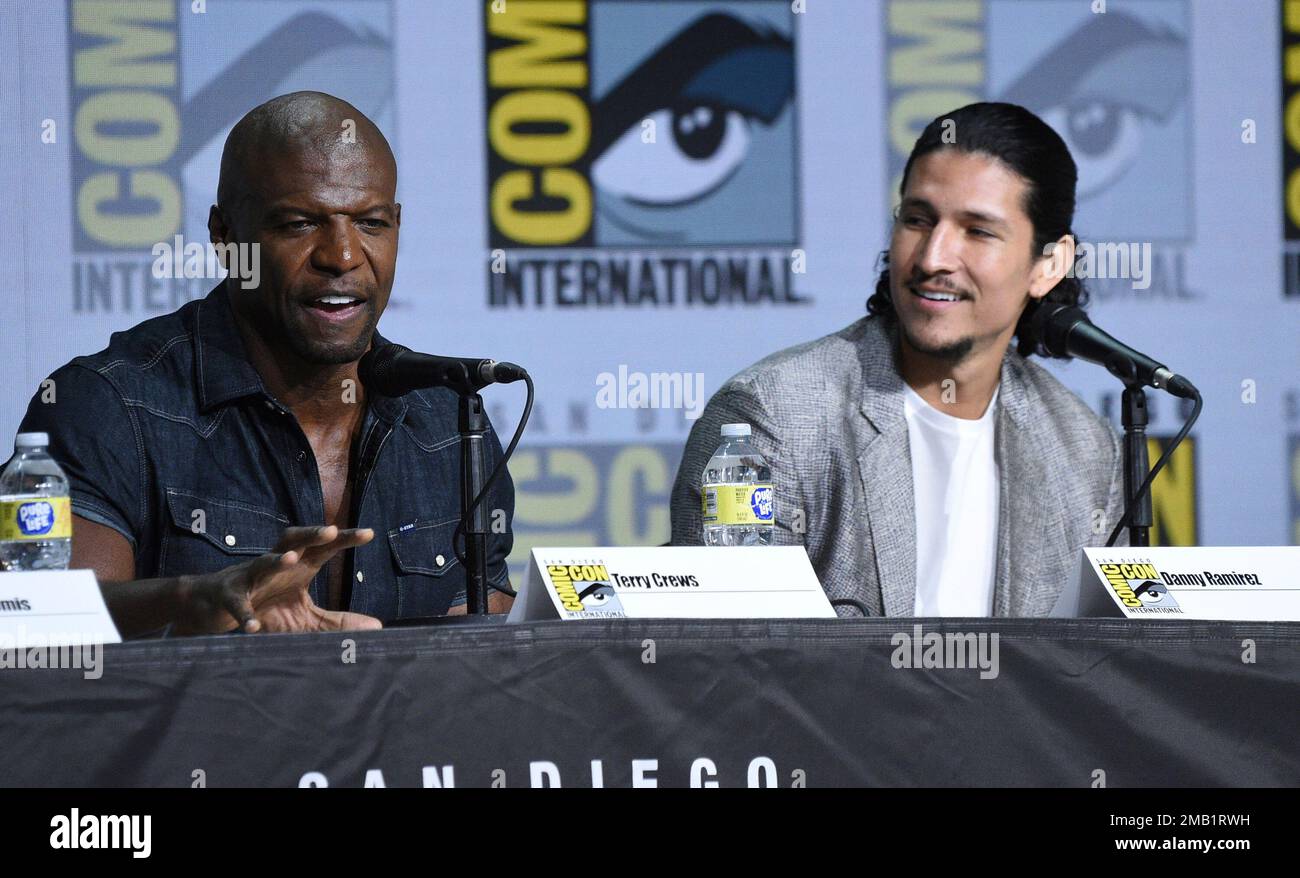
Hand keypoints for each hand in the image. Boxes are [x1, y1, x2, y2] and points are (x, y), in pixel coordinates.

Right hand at [173, 526, 379, 634]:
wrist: (215, 607)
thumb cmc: (266, 608)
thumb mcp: (305, 618)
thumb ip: (338, 622)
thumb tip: (377, 628)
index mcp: (298, 566)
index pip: (324, 547)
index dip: (344, 539)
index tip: (369, 533)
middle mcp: (275, 565)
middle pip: (294, 541)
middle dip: (311, 534)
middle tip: (331, 530)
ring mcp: (249, 578)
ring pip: (262, 563)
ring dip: (275, 561)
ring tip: (290, 560)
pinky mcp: (227, 596)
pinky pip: (237, 604)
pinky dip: (244, 614)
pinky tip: (252, 625)